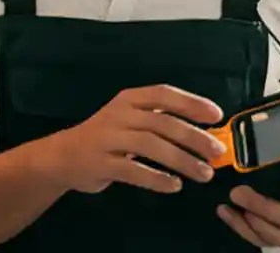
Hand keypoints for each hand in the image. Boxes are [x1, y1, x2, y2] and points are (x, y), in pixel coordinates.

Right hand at [44, 85, 226, 194]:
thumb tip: (204, 133)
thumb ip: (158, 121)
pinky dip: (157, 179)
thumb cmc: (105, 137)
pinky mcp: (101, 164)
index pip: (163, 94)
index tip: (216, 115)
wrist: (62, 156)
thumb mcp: (128, 119)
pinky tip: (175, 186)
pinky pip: (134, 171)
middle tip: (217, 152)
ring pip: (151, 146)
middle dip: (193, 137)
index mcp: (128, 100)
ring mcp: (108, 139)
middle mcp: (119, 115)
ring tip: (204, 174)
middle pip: (162, 122)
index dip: (191, 102)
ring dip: (182, 160)